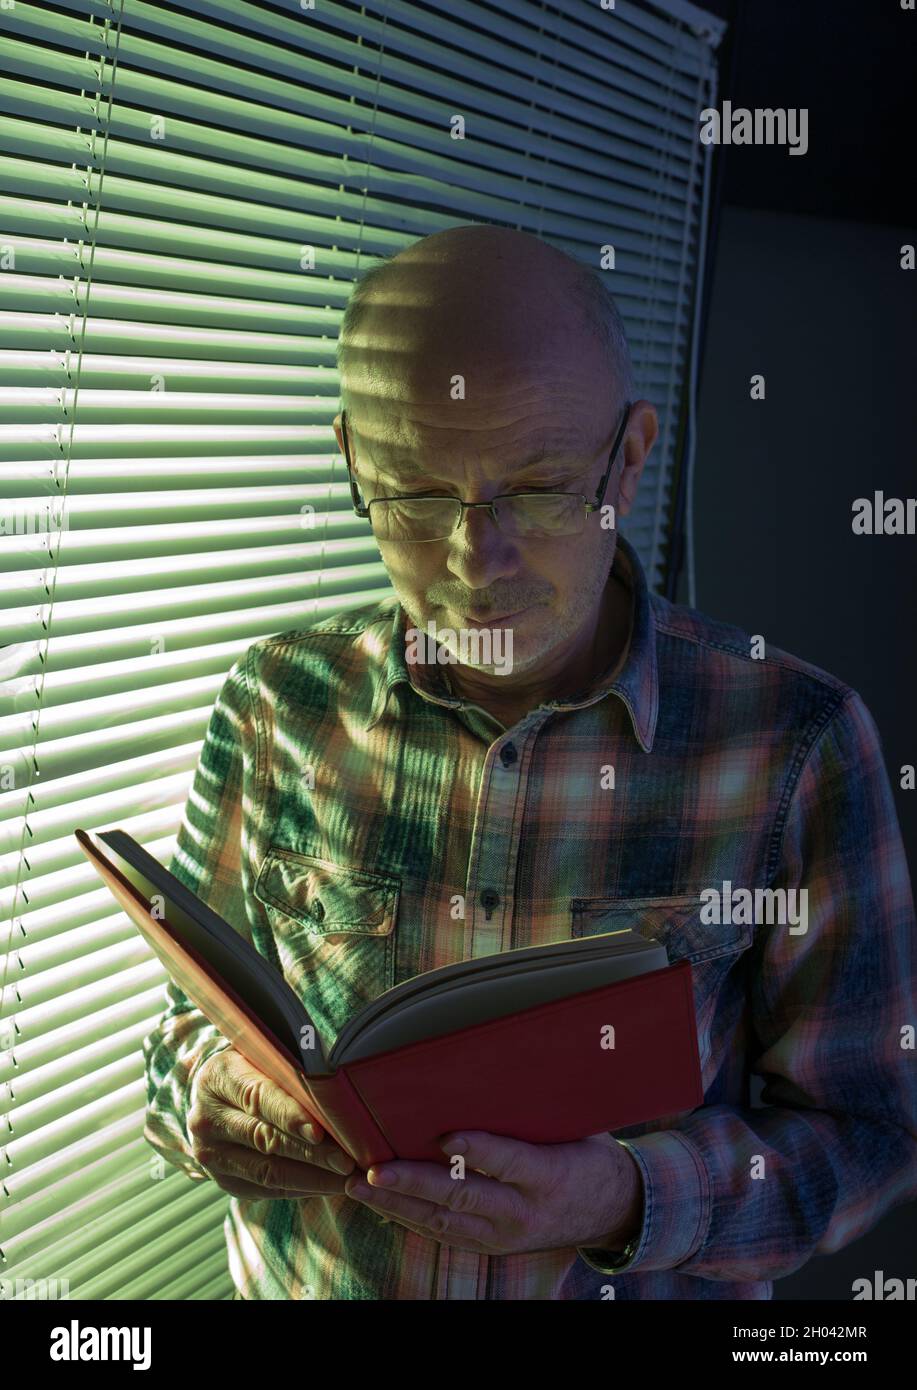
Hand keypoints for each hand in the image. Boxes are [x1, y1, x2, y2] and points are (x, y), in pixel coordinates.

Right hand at [187, 1045, 355, 1197]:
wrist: (216, 1096)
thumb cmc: (255, 1067)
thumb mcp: (265, 1054)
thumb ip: (291, 1066)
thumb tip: (337, 1084)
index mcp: (217, 1077)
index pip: (257, 1097)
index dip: (289, 1115)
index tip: (320, 1131)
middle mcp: (206, 1118)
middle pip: (264, 1138)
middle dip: (311, 1153)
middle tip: (347, 1161)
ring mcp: (211, 1154)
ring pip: (267, 1172)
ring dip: (313, 1178)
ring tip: (348, 1178)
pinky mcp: (223, 1181)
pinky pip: (268, 1190)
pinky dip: (303, 1188)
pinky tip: (331, 1184)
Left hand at [343, 1129, 642, 1254]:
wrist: (612, 1210)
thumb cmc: (586, 1153)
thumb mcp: (572, 1129)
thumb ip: (533, 1111)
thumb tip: (494, 1065)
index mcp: (550, 1174)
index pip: (508, 1162)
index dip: (476, 1150)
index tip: (443, 1135)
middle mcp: (524, 1212)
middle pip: (463, 1198)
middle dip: (414, 1185)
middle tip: (375, 1171)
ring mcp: (506, 1236)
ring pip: (444, 1222)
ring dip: (397, 1205)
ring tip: (358, 1186)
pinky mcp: (492, 1247)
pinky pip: (444, 1234)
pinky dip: (410, 1218)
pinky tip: (381, 1203)